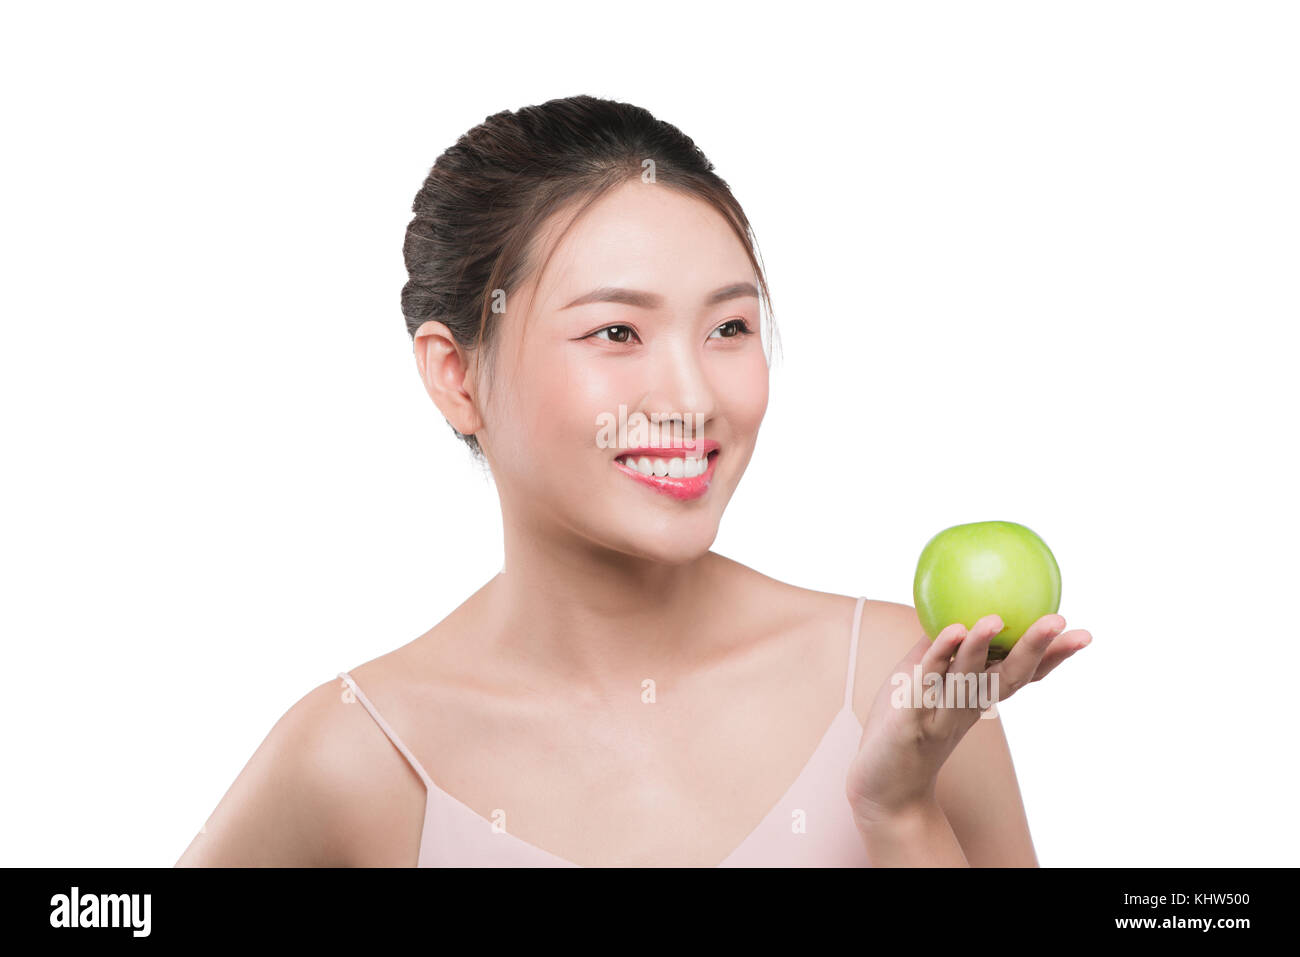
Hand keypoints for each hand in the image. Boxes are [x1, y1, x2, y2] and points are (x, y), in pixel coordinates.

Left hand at [845, 612, 1090, 826]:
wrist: (883, 785)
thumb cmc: (905, 726)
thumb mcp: (924, 680)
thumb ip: (940, 649)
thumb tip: (954, 608)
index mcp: (977, 698)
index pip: (1021, 674)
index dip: (1051, 656)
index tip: (1081, 634)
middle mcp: (967, 707)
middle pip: (1008, 676)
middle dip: (1035, 649)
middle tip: (1060, 621)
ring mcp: (941, 715)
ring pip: (967, 679)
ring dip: (980, 648)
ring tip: (995, 619)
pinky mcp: (911, 720)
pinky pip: (924, 685)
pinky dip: (936, 659)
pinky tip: (950, 634)